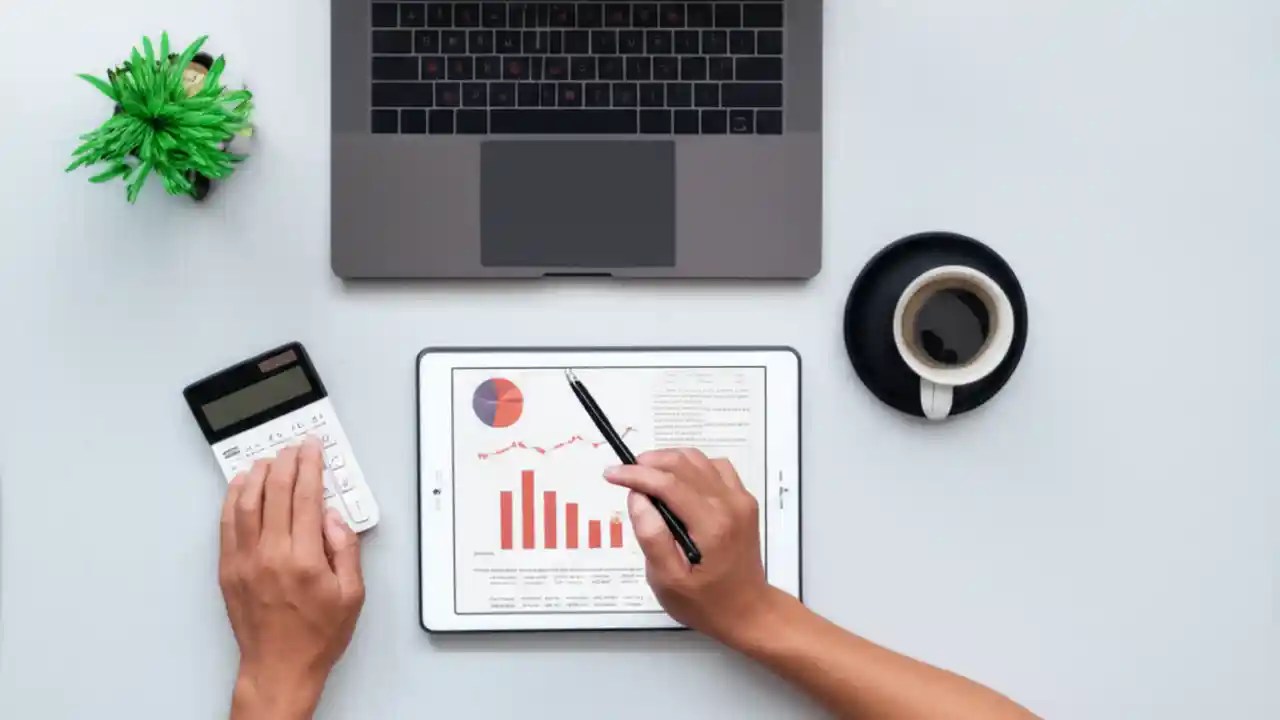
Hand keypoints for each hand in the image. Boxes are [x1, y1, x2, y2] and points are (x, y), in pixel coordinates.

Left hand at [219, 437, 364, 719]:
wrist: (279, 668)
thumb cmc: (316, 636)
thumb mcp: (352, 595)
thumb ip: (346, 550)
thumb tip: (333, 517)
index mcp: (305, 559)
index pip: (306, 497)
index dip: (311, 466)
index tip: (313, 450)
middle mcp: (271, 555)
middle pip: (275, 492)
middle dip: (287, 462)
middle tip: (295, 448)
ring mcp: (245, 561)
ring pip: (246, 502)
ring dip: (258, 474)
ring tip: (269, 460)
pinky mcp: (228, 569)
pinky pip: (227, 523)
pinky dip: (233, 498)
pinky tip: (241, 485)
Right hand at [605, 449, 777, 644]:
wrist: (747, 611)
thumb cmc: (705, 603)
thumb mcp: (668, 581)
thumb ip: (651, 537)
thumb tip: (637, 498)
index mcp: (711, 525)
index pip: (668, 483)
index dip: (636, 474)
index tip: (611, 475)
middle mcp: (730, 504)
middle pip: (684, 463)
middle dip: (648, 463)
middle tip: (625, 475)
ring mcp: (741, 500)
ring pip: (700, 460)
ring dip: (669, 461)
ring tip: (646, 476)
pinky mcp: (744, 501)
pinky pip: (716, 468)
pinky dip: (693, 467)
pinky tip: (679, 481)